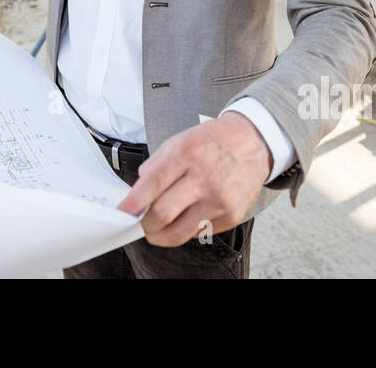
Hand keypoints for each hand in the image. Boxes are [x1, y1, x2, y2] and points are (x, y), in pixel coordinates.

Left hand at [116, 111, 271, 246]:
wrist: (253, 141)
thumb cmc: (213, 141)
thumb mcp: (179, 141)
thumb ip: (155, 166)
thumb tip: (137, 195)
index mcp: (186, 153)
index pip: (151, 185)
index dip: (132, 204)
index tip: (122, 213)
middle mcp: (204, 177)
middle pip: (162, 214)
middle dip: (145, 223)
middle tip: (141, 222)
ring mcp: (219, 199)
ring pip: (179, 232)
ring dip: (161, 234)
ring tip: (157, 229)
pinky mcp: (232, 215)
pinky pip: (198, 233)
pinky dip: (185, 229)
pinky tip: (184, 219)